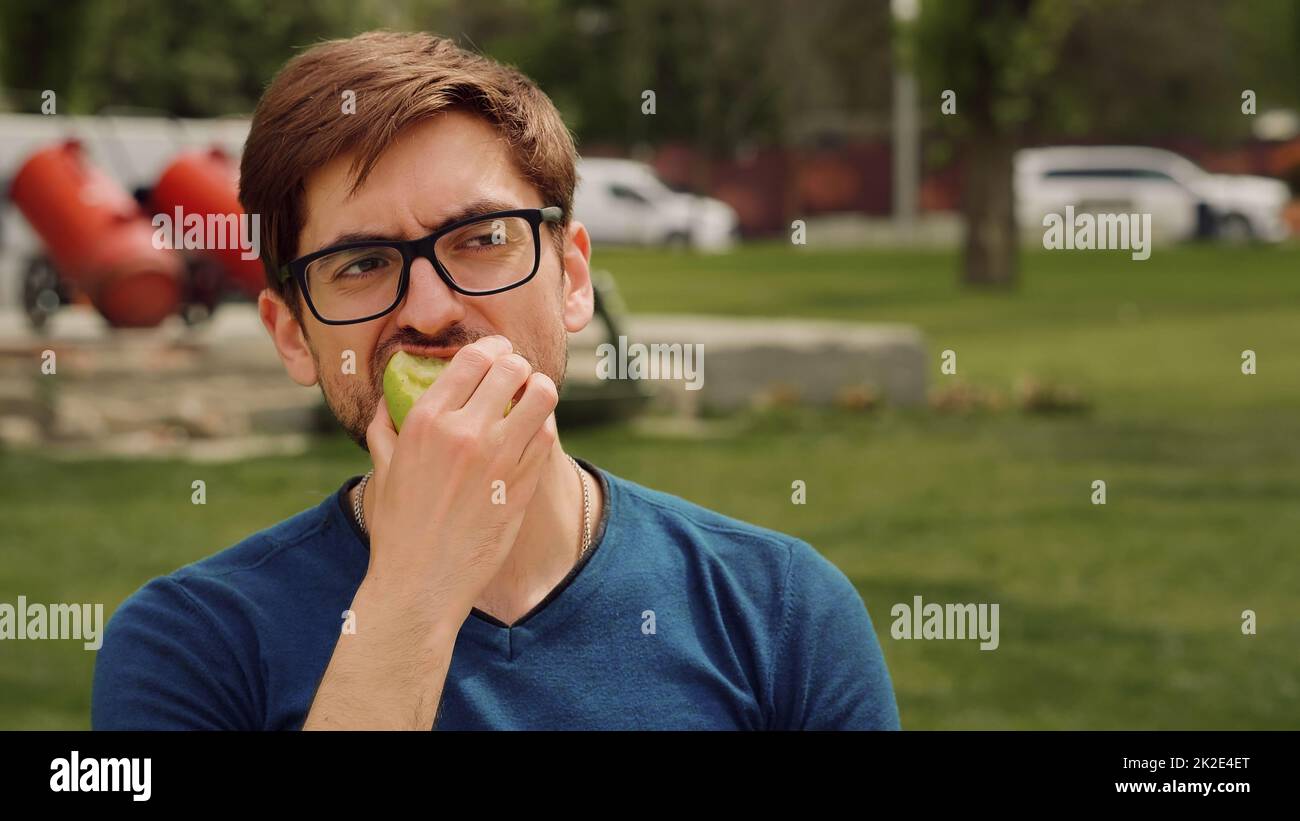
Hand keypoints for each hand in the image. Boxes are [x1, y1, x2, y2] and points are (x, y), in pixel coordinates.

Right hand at [362, 334, 559, 619]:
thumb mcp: (381, 468)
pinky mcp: (523, 483)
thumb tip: (391, 396)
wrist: (422, 582)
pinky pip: (547, 435)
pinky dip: (544, 425)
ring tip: (533, 396)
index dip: (492, 349)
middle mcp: (465, 432)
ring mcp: (499, 458)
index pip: (473, 359)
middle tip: (517, 374)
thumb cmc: (398, 528)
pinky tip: (534, 430)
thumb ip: (385, 425)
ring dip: (539, 390)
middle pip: (512, 368)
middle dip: (517, 365)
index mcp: (426, 421)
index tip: (497, 354)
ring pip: (541, 396)